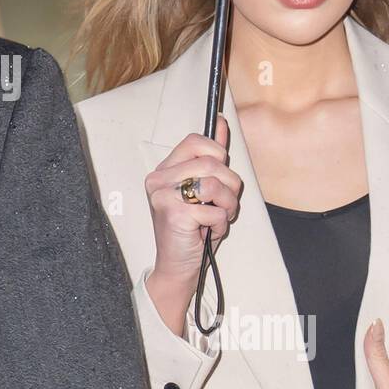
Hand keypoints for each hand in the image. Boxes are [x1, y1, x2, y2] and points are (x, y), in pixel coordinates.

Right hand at [144, 115, 241, 335]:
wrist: (177, 265)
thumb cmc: (191, 228)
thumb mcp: (203, 189)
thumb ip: (211, 156)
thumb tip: (222, 122)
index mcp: (164, 170)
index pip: (196, 141)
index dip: (217, 154)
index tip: (221, 173)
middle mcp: (158, 179)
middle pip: (212, 163)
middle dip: (230, 187)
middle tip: (222, 205)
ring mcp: (163, 196)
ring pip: (216, 185)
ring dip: (228, 207)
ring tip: (218, 218)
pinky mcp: (173, 214)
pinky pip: (215, 211)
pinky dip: (220, 225)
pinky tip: (208, 232)